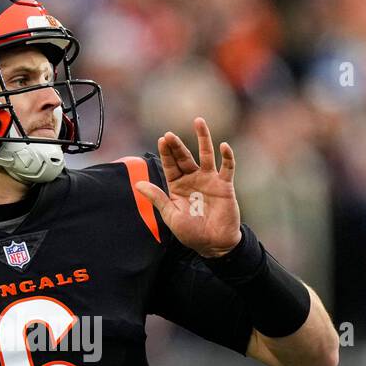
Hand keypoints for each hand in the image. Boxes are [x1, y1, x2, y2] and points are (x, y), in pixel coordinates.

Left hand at [134, 118, 240, 257]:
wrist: (214, 244)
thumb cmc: (191, 232)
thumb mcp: (171, 216)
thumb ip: (157, 198)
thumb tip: (138, 185)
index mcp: (178, 186)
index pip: (171, 165)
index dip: (166, 153)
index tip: (162, 139)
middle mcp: (193, 179)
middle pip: (184, 157)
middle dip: (177, 146)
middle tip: (170, 134)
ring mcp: (209, 180)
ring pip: (206, 155)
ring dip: (203, 138)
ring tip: (198, 121)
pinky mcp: (225, 185)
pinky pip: (227, 167)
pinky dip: (227, 156)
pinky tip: (223, 146)